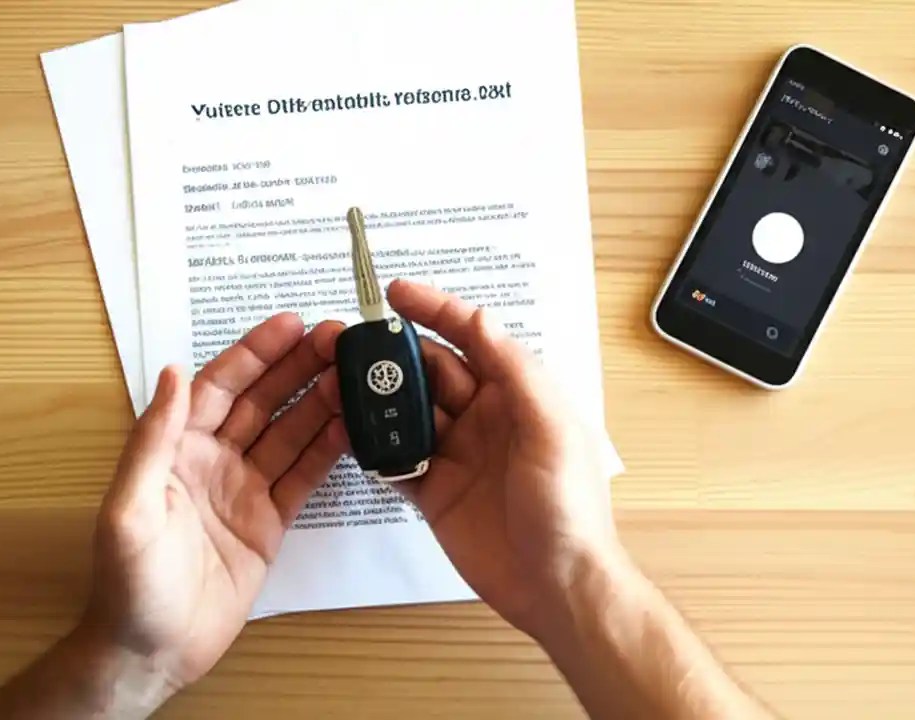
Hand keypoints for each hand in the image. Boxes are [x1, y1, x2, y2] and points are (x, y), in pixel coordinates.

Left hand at [83, 313, 346, 688]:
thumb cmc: (127, 583)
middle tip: (339, 339)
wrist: (152, 650)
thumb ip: (152, 439)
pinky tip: (353, 426)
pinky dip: (328, 451)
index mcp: (176, 447)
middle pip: (264, 401)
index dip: (255, 353)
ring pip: (290, 433)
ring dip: (321, 402)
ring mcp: (244, 489)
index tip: (292, 324)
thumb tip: (172, 371)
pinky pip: (303, 477)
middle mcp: (213, 459)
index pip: (221, 385)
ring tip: (357, 374)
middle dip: (299, 367)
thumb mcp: (128, 508)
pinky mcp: (269, 523)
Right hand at [384, 280, 622, 641]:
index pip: (472, 337)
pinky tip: (352, 434)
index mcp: (517, 394)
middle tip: (356, 343)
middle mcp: (484, 418)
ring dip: (380, 398)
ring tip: (345, 384)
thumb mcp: (550, 427)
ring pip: (409, 412)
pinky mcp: (434, 491)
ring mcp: (457, 454)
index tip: (396, 294)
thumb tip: (477, 318)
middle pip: (431, 371)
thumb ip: (514, 370)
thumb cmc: (570, 507)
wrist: (557, 586)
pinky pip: (396, 459)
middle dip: (396, 354)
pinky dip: (374, 446)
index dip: (435, 310)